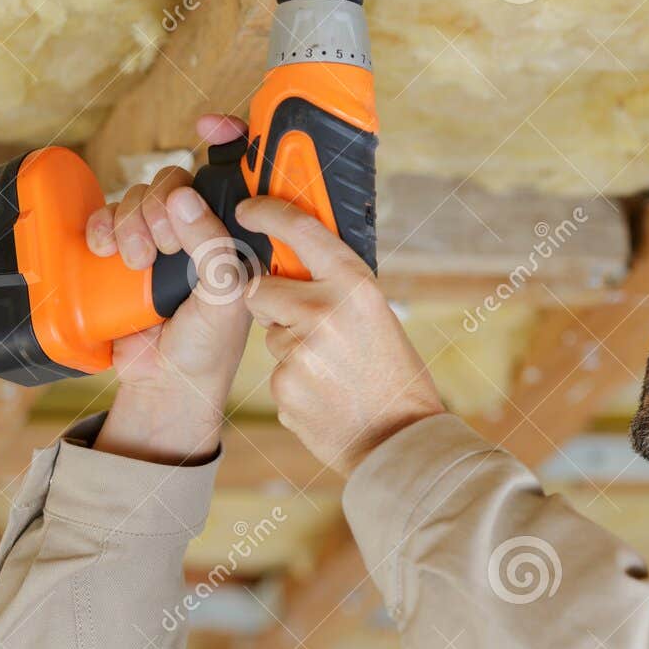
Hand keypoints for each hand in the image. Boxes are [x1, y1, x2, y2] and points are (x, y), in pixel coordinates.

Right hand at [89, 115, 254, 464]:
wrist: (163, 384)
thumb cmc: (208, 347)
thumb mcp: (223, 297)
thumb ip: (211, 247)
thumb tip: (183, 201)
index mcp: (242, 237)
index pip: (239, 176)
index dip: (230, 139)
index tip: (210, 122)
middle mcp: (205, 232)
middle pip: (179, 179)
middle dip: (165, 202)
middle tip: (165, 241)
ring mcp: (165, 241)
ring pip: (142, 194)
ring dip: (132, 219)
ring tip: (137, 259)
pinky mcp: (129, 251)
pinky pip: (110, 215)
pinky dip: (103, 225)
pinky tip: (107, 250)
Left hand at [240, 197, 445, 475]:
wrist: (400, 439)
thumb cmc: (394, 376)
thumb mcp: (377, 316)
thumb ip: (338, 288)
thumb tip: (296, 259)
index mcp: (354, 285)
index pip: (300, 230)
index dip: (267, 212)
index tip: (248, 209)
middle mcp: (323, 310)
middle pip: (261, 288)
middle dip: (274, 304)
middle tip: (311, 328)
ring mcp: (300, 349)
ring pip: (269, 334)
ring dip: (289, 348)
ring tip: (331, 371)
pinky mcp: (283, 384)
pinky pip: (274, 372)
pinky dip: (294, 382)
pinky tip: (324, 393)